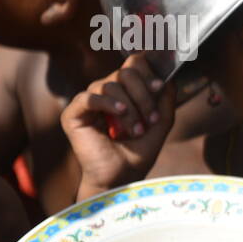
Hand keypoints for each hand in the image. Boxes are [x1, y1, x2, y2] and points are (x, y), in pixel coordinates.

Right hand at [61, 52, 174, 195]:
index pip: (134, 64)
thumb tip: (169, 76)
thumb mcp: (160, 123)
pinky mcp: (73, 114)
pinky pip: (90, 97)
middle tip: (151, 119)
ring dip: (131, 108)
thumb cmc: (138, 152)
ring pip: (111, 85)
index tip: (160, 85)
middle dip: (144, 95)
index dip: (148, 69)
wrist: (121, 177)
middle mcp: (105, 92)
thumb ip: (165, 99)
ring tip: (137, 130)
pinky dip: (108, 104)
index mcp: (125, 91)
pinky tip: (120, 114)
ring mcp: (88, 101)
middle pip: (126, 72)